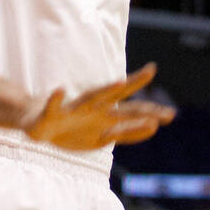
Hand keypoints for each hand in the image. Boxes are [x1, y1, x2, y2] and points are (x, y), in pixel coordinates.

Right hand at [24, 63, 175, 151]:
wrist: (38, 125)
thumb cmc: (73, 129)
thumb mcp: (103, 137)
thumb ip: (128, 131)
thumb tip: (154, 125)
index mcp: (103, 114)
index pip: (131, 110)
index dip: (149, 109)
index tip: (171, 112)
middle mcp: (91, 108)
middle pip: (116, 96)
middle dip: (133, 86)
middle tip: (151, 72)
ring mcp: (72, 109)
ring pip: (91, 97)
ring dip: (104, 91)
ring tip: (118, 83)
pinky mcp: (51, 114)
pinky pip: (53, 106)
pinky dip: (56, 99)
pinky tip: (59, 91)